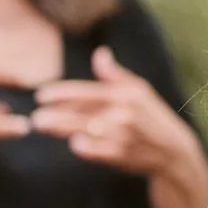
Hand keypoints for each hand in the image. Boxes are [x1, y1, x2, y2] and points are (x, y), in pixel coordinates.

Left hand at [33, 47, 192, 175]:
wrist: (173, 152)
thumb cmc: (153, 117)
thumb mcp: (141, 90)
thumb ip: (116, 74)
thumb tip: (100, 54)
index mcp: (126, 94)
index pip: (86, 91)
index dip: (61, 93)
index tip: (41, 95)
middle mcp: (123, 113)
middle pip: (79, 112)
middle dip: (53, 114)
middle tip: (35, 116)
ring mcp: (121, 135)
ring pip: (81, 130)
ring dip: (59, 128)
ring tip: (41, 125)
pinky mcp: (120, 154)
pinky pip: (93, 149)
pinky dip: (82, 145)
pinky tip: (74, 142)